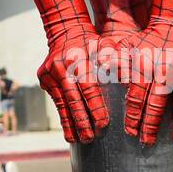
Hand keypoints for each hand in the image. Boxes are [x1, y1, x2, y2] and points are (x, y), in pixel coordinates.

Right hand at [36, 24, 108, 144]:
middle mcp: (61, 68)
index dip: (96, 107)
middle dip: (81, 121)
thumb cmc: (91, 42)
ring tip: (76, 140)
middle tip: (90, 138)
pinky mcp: (43, 78)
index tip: (104, 124)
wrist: (65, 31)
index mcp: (78, 60)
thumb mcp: (106, 45)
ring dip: (69, 123)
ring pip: (61, 103)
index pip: (89, 88)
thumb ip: (116, 61)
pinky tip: (68, 130)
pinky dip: (62, 115)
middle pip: (73, 99)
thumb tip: (129, 81)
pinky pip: (55, 100)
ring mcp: (49, 74)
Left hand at [122, 20, 172, 145]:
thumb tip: (99, 65)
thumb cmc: (150, 39)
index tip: (130, 132)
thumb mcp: (130, 44)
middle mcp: (165, 71)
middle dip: (152, 125)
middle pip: (157, 103)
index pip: (137, 95)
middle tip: (148, 143)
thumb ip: (115, 57)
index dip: (133, 114)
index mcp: (145, 65)